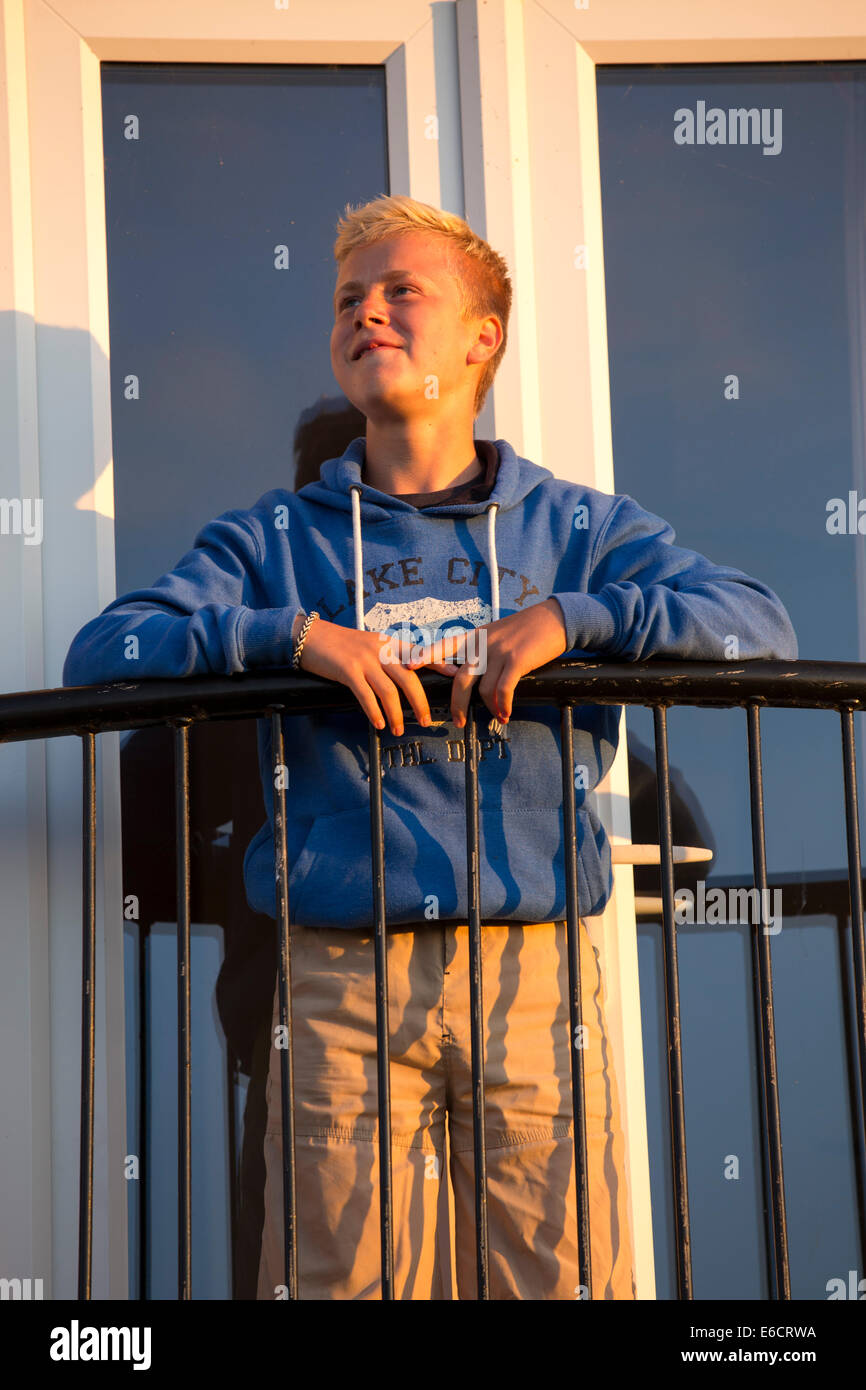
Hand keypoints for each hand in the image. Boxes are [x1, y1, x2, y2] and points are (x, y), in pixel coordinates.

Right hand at [296, 615, 456, 735]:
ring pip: (389, 691)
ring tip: (398, 730)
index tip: (456, 674)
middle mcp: (381, 650)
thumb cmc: (343, 645)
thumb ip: (391, 656)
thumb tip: (410, 673)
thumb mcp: (372, 644)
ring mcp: (365, 660)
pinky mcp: (348, 670)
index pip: (420, 653)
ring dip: (396, 714)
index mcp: (390, 643)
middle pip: (409, 679)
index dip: (439, 663)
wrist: (313, 637)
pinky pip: (366, 695)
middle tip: (426, 720)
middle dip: (420, 702)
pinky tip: (379, 724)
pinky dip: (375, 712)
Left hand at [404, 598, 567, 727]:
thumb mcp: (497, 631)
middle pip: (460, 681)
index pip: (444, 646)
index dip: (424, 656)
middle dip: (458, 705)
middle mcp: (482, 643)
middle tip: (458, 721)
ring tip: (497, 716)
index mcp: (475, 636)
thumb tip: (470, 672)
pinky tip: (506, 713)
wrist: (554, 618)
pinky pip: (503, 690)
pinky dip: (503, 706)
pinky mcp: (516, 660)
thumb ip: (481, 648)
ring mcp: (499, 651)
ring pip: (483, 689)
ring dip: (490, 708)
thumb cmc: (526, 628)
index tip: (407, 666)